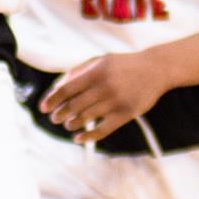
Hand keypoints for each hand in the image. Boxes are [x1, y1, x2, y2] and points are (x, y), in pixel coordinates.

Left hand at [40, 52, 169, 144]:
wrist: (155, 69)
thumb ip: (79, 71)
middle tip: (55, 118)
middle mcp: (105, 86)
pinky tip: (79, 138)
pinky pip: (103, 130)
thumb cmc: (123, 65)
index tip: (43, 108)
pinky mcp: (125, 114)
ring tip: (68, 124)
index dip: (52, 100)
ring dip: (72, 124)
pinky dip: (88, 136)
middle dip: (60, 114)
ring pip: (86, 118)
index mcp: (96, 71)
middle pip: (74, 106)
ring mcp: (115, 101)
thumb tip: (57, 86)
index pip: (67, 89)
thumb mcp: (101, 60)